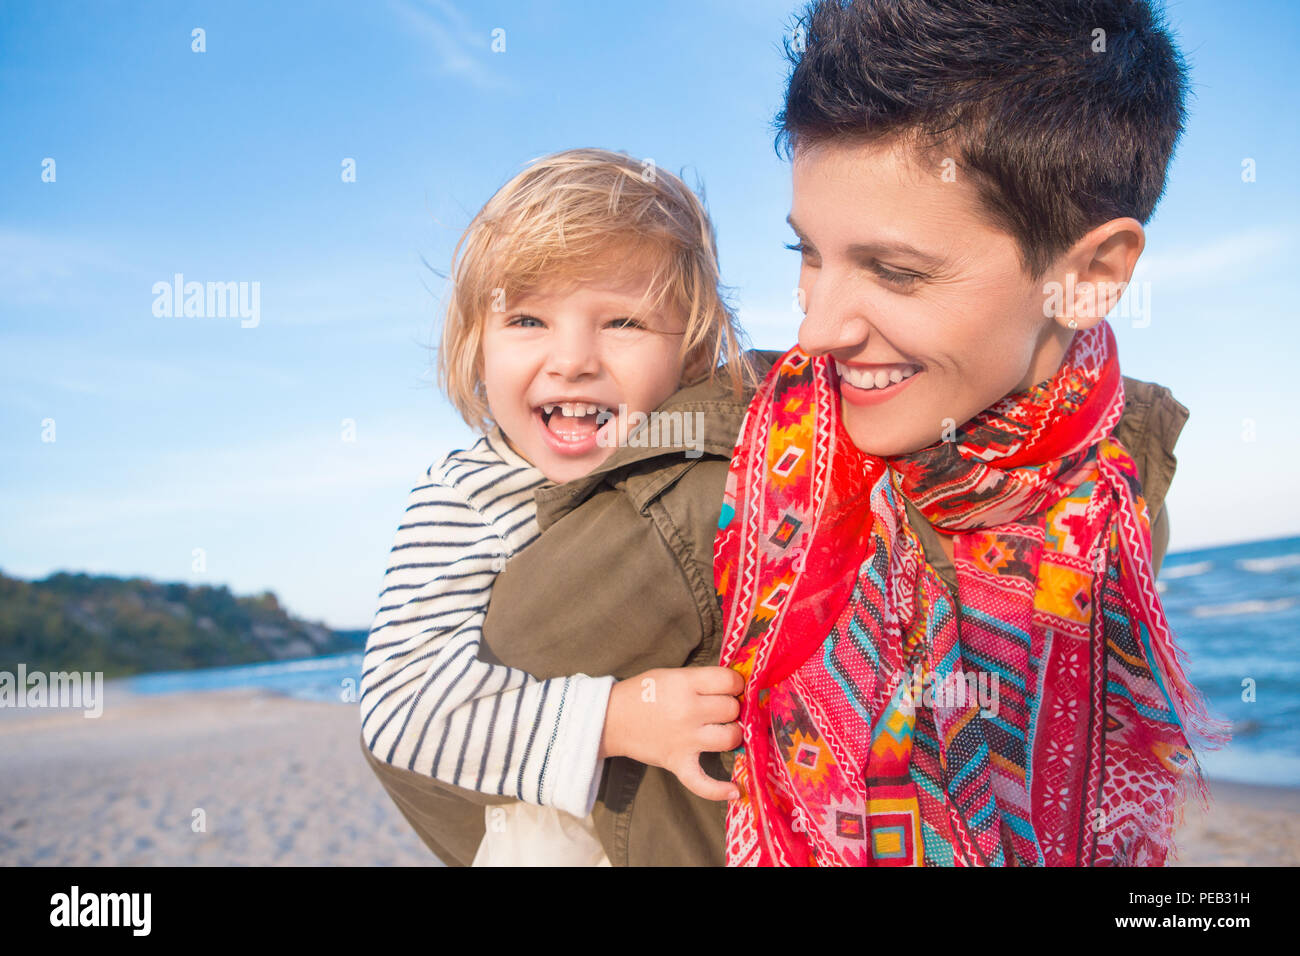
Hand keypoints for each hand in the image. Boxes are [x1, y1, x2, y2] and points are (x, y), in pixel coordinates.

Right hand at [599, 666, 743, 801]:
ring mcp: (684, 740)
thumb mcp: (671, 675)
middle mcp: (687, 711)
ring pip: (730, 738)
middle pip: (731, 708)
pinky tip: (734, 790)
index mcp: (685, 684)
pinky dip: (719, 790)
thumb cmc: (643, 693)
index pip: (729, 680)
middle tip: (718, 708)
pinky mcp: (677, 763)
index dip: (735, 682)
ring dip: (731, 734)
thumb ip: (701, 680)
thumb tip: (735, 688)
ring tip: (721, 731)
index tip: (731, 686)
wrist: (611, 719)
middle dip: (730, 706)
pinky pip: (703, 783)